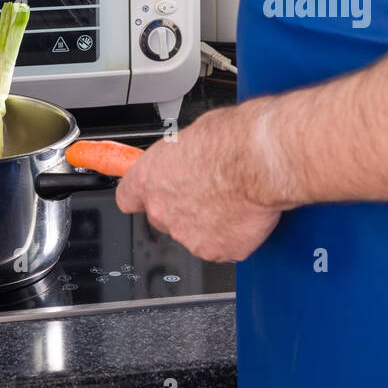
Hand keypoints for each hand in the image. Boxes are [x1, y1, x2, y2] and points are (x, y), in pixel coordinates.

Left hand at [115, 102, 284, 261]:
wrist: (260, 161)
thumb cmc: (230, 141)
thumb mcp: (192, 136)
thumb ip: (180, 158)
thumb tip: (186, 159)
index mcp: (150, 178)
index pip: (128, 197)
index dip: (139, 196)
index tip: (144, 195)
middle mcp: (163, 210)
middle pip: (163, 217)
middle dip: (182, 207)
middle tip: (207, 189)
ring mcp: (189, 235)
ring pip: (194, 232)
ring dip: (209, 221)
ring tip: (231, 196)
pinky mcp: (217, 251)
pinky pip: (223, 245)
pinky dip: (233, 235)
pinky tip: (243, 213)